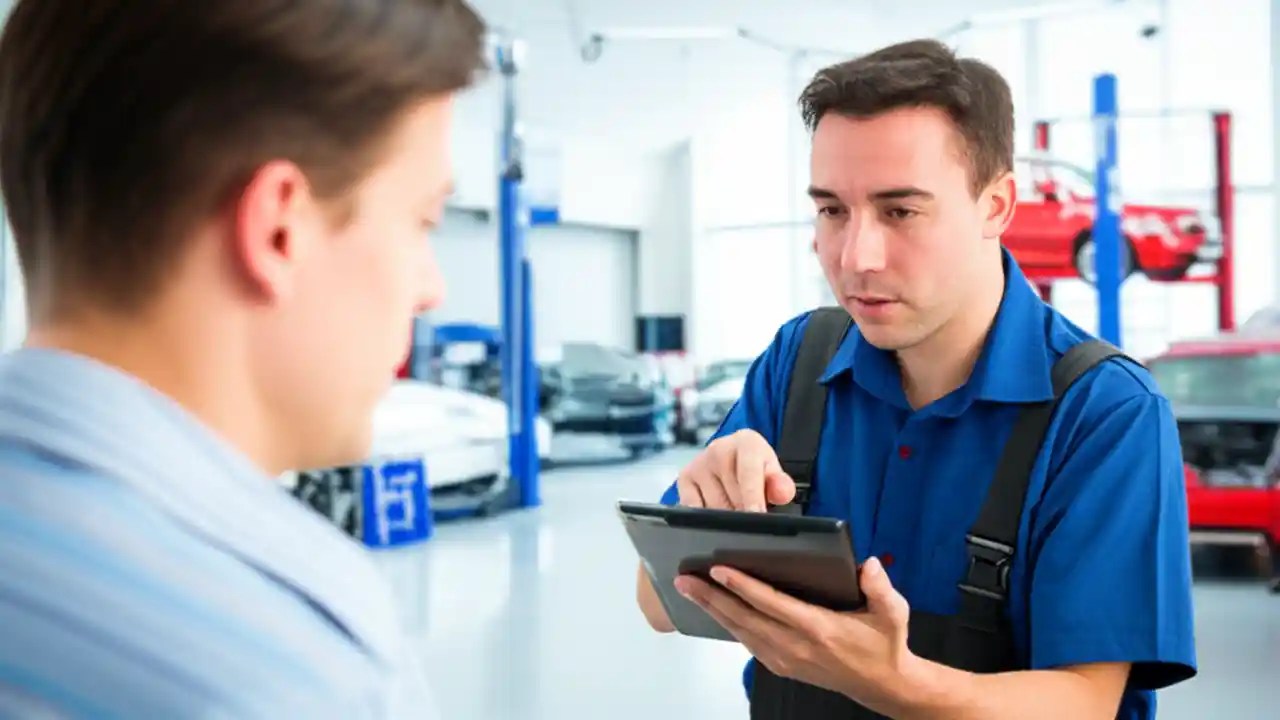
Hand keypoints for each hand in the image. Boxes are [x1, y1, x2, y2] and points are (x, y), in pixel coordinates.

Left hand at [674, 557, 921, 712]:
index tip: (719, 569)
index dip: (743, 586)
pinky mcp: (782, 665)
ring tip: (689, 589)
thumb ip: (880, 587)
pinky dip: (728, 623)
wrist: (883, 684)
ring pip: (741, 631)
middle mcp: (796, 646)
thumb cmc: (884, 643)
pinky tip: (713, 608)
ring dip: (713, 610)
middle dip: (711, 597)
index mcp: (819, 629)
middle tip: (684, 579)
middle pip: (745, 618)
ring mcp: (786, 659)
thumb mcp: (893, 613)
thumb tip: (867, 564)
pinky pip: (748, 641)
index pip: (772, 603)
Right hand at [677, 429, 794, 511]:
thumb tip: (781, 492)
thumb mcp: (774, 477)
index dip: (753, 498)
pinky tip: (716, 513)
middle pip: (732, 495)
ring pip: (713, 506)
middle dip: (742, 512)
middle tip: (750, 516)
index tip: (756, 516)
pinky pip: (694, 509)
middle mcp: (719, 448)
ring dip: (725, 517)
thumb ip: (782, 485)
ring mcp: (699, 463)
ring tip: (735, 511)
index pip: (748, 473)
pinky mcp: (684, 478)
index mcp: (747, 442)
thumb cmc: (758, 471)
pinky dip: (705, 519)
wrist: (737, 464)